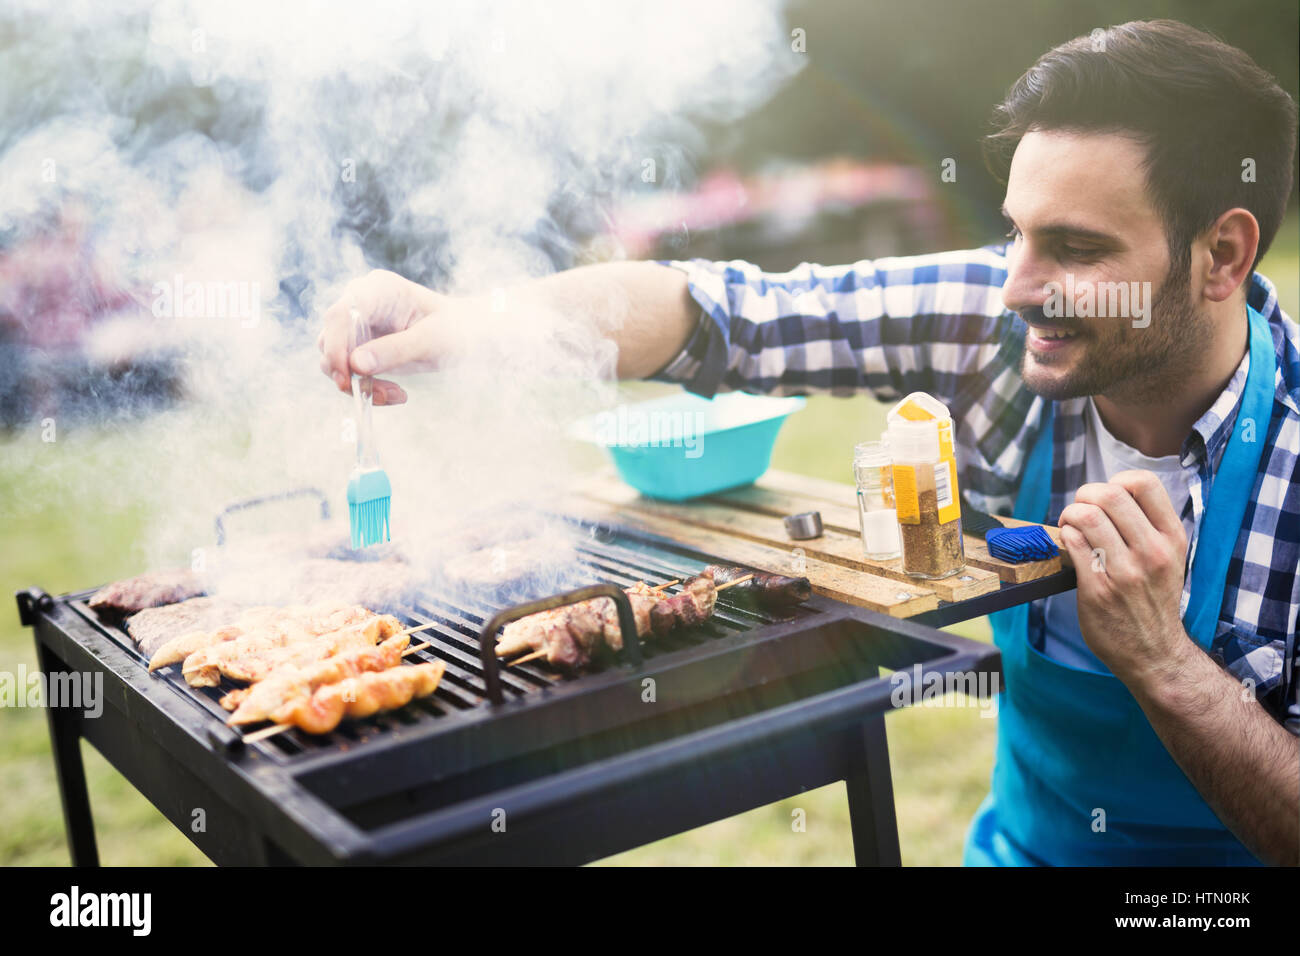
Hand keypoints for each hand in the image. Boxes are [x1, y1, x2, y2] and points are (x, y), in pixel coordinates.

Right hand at [317, 269, 456, 405]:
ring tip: (394, 396)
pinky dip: (367, 388)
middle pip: (331, 338)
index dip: (336, 345)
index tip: (346, 375)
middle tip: (377, 395)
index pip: (341, 313)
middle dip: (347, 371)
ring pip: (335, 359)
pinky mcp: (362, 347)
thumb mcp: (432, 341)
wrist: (467, 336)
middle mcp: (361, 303)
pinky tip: (396, 395)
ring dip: (358, 384)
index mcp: (379, 289)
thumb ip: (395, 350)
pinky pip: (349, 372)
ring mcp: (359, 325)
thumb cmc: (456, 329)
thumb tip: (355, 365)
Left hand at [1057, 470, 1192, 683]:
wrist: (1155, 654)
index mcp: (1172, 538)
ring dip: (1069, 515)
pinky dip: (1064, 536)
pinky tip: (1069, 546)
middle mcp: (1153, 551)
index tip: (1106, 499)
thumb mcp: (1169, 559)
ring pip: (1086, 515)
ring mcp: (1126, 571)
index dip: (1116, 481)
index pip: (1145, 483)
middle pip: (1109, 493)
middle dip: (1084, 494)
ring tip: (1070, 527)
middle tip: (1080, 510)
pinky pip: (1073, 543)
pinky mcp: (1098, 589)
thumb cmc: (1154, 601)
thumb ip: (1147, 527)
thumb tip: (1106, 496)